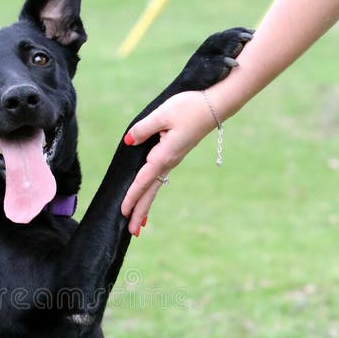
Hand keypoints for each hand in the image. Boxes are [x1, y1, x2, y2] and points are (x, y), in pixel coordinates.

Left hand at [120, 90, 216, 234]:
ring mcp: (172, 160)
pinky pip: (159, 178)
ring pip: (155, 187)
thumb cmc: (190, 107)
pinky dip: (151, 191)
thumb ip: (144, 128)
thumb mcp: (163, 114)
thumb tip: (129, 140)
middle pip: (151, 192)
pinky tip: (148, 197)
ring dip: (145, 206)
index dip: (132, 195)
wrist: (215, 105)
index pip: (144, 180)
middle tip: (132, 232)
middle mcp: (169, 162)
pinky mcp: (174, 155)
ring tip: (138, 225)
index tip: (123, 211)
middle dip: (140, 212)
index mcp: (164, 155)